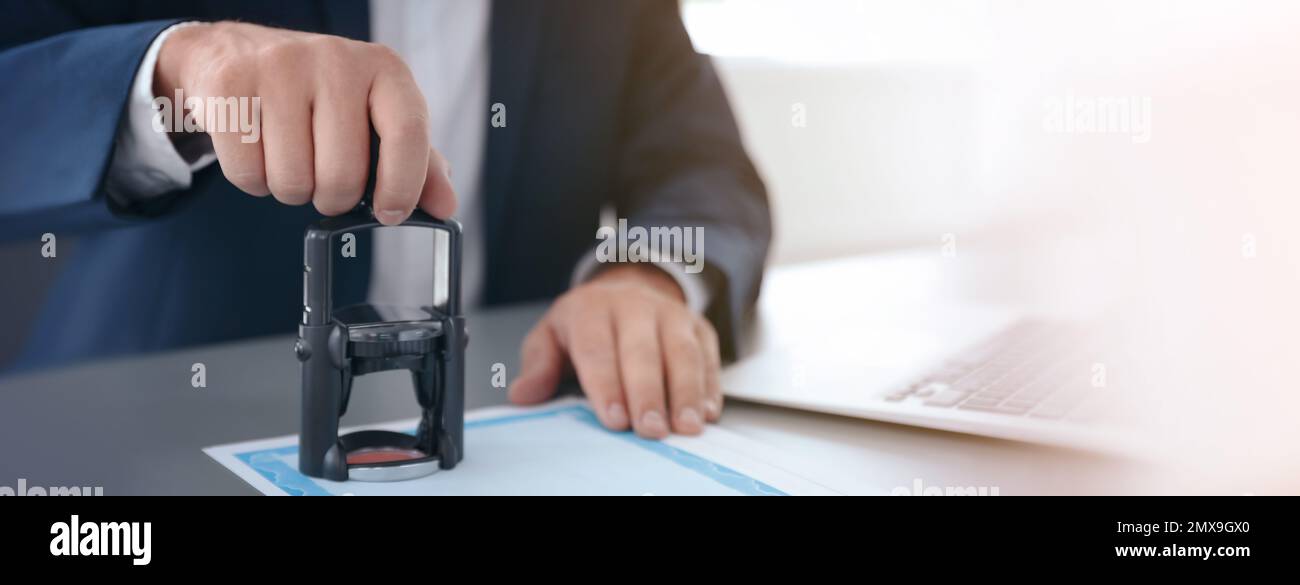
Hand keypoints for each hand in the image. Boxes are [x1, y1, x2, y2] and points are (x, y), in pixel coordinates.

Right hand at [154, 22, 454, 222]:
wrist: (236, 53)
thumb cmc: (319, 94)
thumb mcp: (377, 115)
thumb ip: (417, 161)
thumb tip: (446, 207)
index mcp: (384, 67)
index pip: (408, 133)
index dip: (402, 186)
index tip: (389, 212)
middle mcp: (336, 59)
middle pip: (343, 174)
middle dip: (333, 197)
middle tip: (326, 179)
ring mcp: (280, 67)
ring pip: (293, 180)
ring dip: (291, 189)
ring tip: (290, 158)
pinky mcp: (231, 85)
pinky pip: (247, 174)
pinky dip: (253, 180)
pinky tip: (258, 150)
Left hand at [508, 265, 723, 438]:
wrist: (628, 288)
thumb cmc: (587, 322)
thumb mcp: (552, 335)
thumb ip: (539, 365)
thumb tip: (523, 395)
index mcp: (591, 309)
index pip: (598, 348)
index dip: (607, 385)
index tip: (614, 419)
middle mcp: (634, 306)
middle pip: (643, 352)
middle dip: (648, 393)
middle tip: (650, 429)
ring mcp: (671, 315)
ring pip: (682, 352)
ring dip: (686, 391)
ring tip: (686, 426)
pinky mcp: (699, 327)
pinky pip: (708, 355)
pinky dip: (710, 385)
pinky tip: (707, 411)